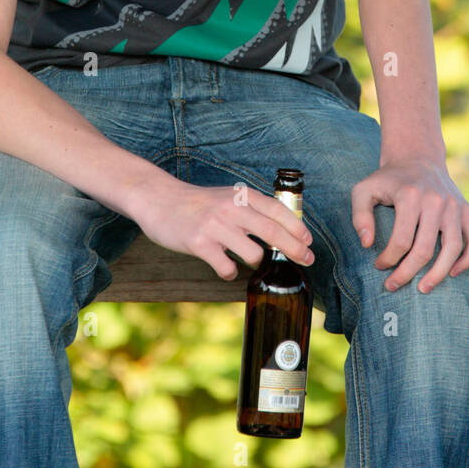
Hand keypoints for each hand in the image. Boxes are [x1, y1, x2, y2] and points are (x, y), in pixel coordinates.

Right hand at [128, 175, 314, 281]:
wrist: (159, 200)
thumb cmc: (198, 203)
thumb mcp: (227, 196)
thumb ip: (250, 208)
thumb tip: (281, 229)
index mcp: (241, 195)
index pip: (278, 210)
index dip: (297, 228)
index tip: (309, 242)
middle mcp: (231, 208)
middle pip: (273, 232)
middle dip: (295, 249)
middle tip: (307, 260)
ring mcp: (215, 226)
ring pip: (253, 254)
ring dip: (258, 263)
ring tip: (251, 261)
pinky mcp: (200, 244)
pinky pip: (227, 267)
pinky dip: (230, 272)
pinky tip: (225, 267)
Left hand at [351, 156, 468, 292]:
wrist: (417, 158)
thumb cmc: (388, 179)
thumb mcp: (364, 190)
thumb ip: (360, 215)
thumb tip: (366, 244)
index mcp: (411, 196)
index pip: (401, 240)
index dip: (388, 259)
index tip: (379, 266)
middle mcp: (436, 201)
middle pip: (425, 249)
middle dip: (407, 273)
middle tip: (393, 286)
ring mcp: (455, 206)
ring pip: (453, 249)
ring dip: (438, 274)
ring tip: (423, 289)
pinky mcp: (467, 211)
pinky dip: (467, 261)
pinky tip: (452, 273)